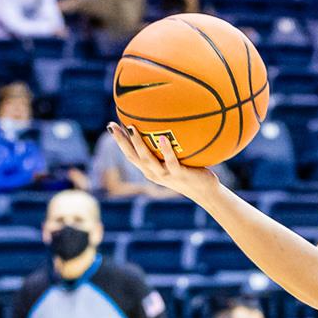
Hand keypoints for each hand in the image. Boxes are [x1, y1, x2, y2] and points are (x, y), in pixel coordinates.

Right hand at [107, 122, 224, 202]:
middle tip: (111, 126)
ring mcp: (166, 175)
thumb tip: (167, 125)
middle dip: (121, 141)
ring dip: (138, 144)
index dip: (120, 142)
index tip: (111, 126)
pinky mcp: (179, 175)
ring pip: (147, 160)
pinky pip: (171, 161)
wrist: (206, 192)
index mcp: (150, 170)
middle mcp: (154, 173)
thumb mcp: (176, 160)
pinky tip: (162, 137)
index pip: (130, 155)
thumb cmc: (192, 172)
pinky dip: (166, 150)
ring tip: (132, 127)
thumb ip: (168, 148)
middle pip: (132, 157)